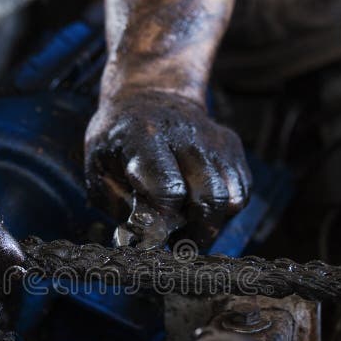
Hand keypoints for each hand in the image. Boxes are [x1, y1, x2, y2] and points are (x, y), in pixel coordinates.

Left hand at [85, 90, 250, 246]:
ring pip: (232, 199)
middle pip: (209, 197)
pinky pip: (241, 192)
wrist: (149, 96)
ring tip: (189, 228)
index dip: (165, 221)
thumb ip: (118, 204)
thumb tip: (145, 237)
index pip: (169, 189)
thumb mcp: (98, 168)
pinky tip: (200, 207)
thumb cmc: (118, 140)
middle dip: (195, 232)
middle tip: (179, 244)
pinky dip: (224, 210)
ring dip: (212, 224)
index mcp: (146, 137)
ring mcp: (214, 140)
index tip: (155, 233)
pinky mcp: (232, 147)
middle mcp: (187, 136)